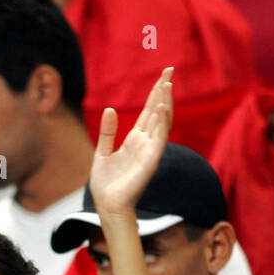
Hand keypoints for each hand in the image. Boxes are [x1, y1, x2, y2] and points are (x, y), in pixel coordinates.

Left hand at [88, 67, 172, 219]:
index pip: (149, 111)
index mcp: (135, 139)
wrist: (108, 205)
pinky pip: (159, 138)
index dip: (155, 93)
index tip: (163, 75)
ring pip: (162, 122)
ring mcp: (150, 151)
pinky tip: (160, 107)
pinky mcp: (150, 160)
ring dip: (165, 103)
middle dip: (164, 91)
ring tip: (167, 83)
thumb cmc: (106, 184)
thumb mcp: (102, 152)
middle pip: (158, 111)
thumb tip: (110, 109)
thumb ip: (107, 132)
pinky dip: (161, 122)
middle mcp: (146, 142)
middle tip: (170, 69)